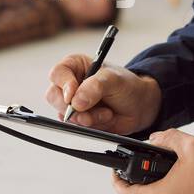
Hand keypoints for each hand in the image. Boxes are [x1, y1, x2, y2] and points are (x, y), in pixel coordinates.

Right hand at [45, 55, 160, 133]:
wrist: (139, 106)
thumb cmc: (127, 86)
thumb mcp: (113, 80)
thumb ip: (95, 87)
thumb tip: (76, 102)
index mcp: (75, 66)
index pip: (57, 74)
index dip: (63, 85)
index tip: (73, 96)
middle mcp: (70, 84)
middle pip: (54, 97)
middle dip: (73, 108)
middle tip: (89, 111)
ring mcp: (73, 104)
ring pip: (65, 115)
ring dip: (87, 118)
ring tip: (107, 113)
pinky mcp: (79, 119)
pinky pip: (76, 127)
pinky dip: (92, 126)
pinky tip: (106, 118)